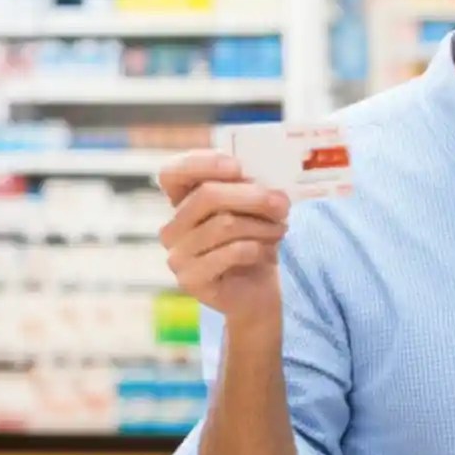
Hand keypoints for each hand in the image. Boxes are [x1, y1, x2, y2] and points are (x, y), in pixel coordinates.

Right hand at [157, 150, 291, 326]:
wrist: (259, 290)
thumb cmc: (255, 242)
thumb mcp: (253, 209)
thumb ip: (249, 189)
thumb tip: (268, 183)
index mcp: (183, 202)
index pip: (171, 172)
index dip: (202, 164)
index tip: (238, 167)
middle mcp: (173, 227)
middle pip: (207, 195)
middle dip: (253, 197)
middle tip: (283, 204)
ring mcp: (177, 255)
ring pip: (224, 224)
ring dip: (262, 226)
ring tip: (280, 230)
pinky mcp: (190, 279)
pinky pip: (231, 252)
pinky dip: (258, 248)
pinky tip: (267, 252)